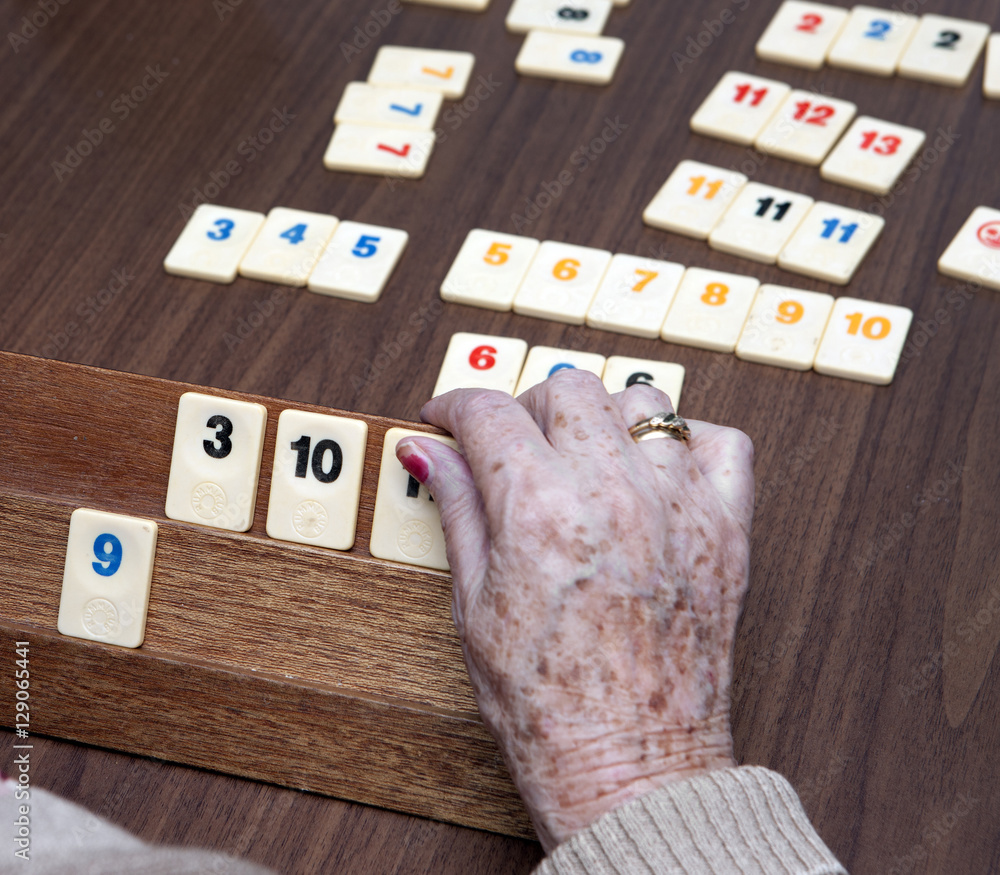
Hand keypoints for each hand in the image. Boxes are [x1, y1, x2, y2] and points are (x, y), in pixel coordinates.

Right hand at [396, 370, 753, 850]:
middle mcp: (615, 493)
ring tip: (583, 456)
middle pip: (567, 387)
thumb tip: (428, 453)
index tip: (448, 419)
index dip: (455, 405)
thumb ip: (458, 509)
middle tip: (512, 443)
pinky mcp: (727, 530)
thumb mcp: (475, 605)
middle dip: (526, 406)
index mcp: (540, 511)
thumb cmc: (548, 708)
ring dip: (603, 417)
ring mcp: (679, 507)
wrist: (633, 769)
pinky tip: (657, 473)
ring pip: (644, 400)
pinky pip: (720, 443)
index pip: (490, 410)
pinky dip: (687, 443)